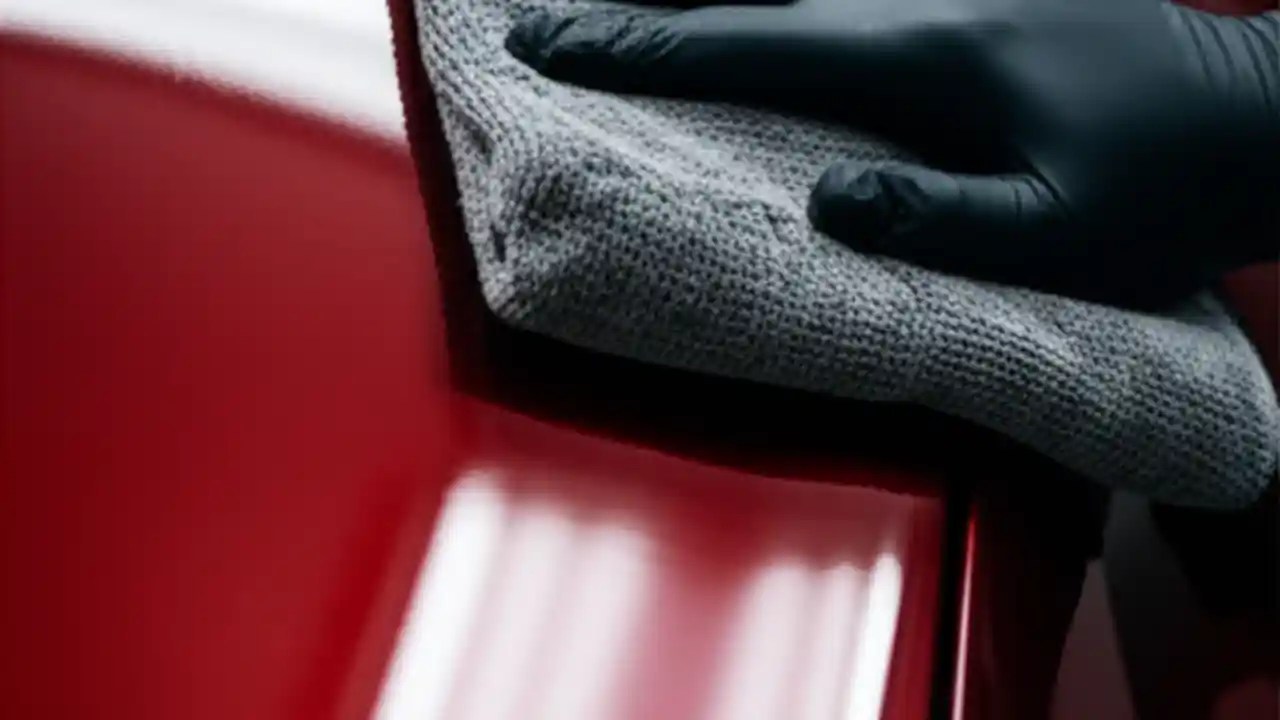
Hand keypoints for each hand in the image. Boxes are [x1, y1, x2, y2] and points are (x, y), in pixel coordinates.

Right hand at [507, 1, 1278, 306]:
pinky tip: (764, 13)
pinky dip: (783, 3)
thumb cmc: (1163, 191)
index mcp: (933, 58)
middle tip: (551, 15)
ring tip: (636, 10)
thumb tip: (824, 199)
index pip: (754, 48)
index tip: (551, 42)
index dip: (644, 49)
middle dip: (645, 11)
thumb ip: (939, 218)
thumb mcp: (1061, 234)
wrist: (1257, 118)